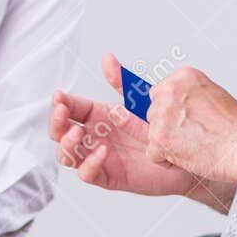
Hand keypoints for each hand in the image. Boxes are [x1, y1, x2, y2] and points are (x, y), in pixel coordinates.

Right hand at [49, 54, 198, 197]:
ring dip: (66, 144)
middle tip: (62, 112)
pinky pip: (88, 174)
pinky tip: (101, 152)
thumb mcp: (139, 101)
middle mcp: (93, 137)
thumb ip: (121, 82)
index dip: (60, 103)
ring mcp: (97, 158)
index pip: (69, 109)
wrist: (181, 156)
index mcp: (96, 117)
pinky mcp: (108, 177)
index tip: (59, 96)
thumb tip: (108, 59)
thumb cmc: (159, 129)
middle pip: (60, 132)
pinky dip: (89, 164)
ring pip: (67, 155)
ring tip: (78, 133)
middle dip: (56, 122)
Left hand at [144, 63, 236, 181]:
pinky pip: (153, 152)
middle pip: (154, 112)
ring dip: (168, 142)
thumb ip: (190, 96)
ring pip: (153, 132)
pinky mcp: (160, 137)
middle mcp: (170, 92)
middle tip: (191, 134)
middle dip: (168, 126)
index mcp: (184, 77)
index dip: (172, 110)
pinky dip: (168, 160)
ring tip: (193, 144)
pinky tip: (187, 156)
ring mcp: (163, 114)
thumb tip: (178, 104)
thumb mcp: (214, 94)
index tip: (184, 118)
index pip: (161, 92)